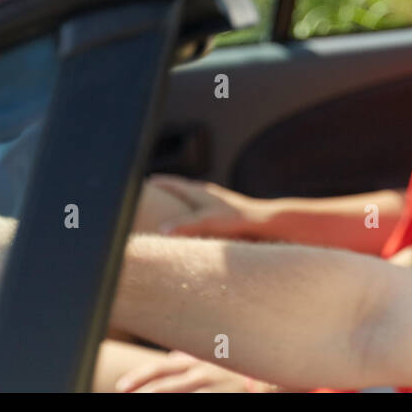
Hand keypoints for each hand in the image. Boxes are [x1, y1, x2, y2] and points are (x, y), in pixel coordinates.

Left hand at [115, 349, 277, 392]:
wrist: (269, 377)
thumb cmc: (237, 368)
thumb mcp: (214, 357)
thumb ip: (192, 357)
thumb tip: (172, 358)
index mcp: (196, 360)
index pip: (161, 367)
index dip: (139, 376)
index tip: (121, 386)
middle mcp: (201, 372)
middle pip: (163, 382)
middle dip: (141, 390)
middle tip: (122, 395)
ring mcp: (212, 386)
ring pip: (176, 394)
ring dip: (155, 397)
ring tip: (139, 402)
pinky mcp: (222, 397)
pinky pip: (196, 402)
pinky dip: (178, 405)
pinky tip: (169, 407)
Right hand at [142, 175, 271, 238]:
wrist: (266, 221)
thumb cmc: (237, 219)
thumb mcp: (207, 221)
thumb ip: (185, 225)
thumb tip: (162, 230)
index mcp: (200, 191)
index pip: (174, 183)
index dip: (160, 183)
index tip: (146, 181)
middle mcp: (208, 193)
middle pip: (182, 187)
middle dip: (168, 188)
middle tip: (154, 189)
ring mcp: (217, 201)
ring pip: (193, 196)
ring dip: (181, 198)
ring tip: (170, 203)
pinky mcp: (225, 211)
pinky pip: (202, 207)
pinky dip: (193, 209)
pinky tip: (196, 218)